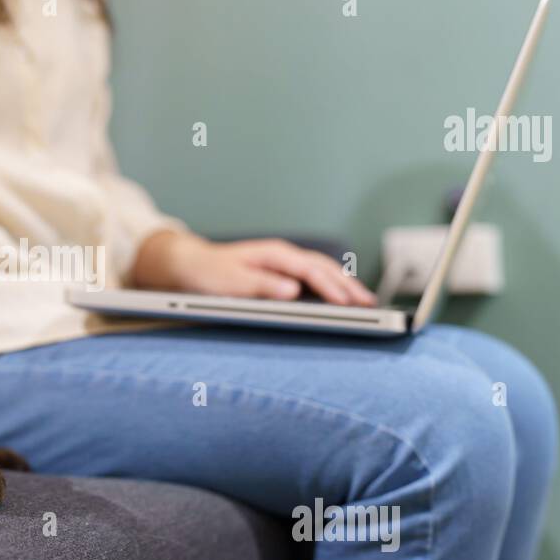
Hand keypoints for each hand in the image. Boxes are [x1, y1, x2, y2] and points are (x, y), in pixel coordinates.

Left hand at [132, 231, 375, 305]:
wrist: (188, 265)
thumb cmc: (208, 274)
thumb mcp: (229, 282)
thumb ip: (261, 285)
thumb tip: (292, 290)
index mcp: (273, 255)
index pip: (310, 270)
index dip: (331, 287)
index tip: (348, 304)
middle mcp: (281, 255)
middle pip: (323, 268)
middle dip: (348, 286)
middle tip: (371, 305)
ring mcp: (282, 262)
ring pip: (322, 271)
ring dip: (344, 285)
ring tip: (366, 302)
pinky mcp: (280, 272)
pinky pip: (313, 277)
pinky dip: (331, 285)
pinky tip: (341, 298)